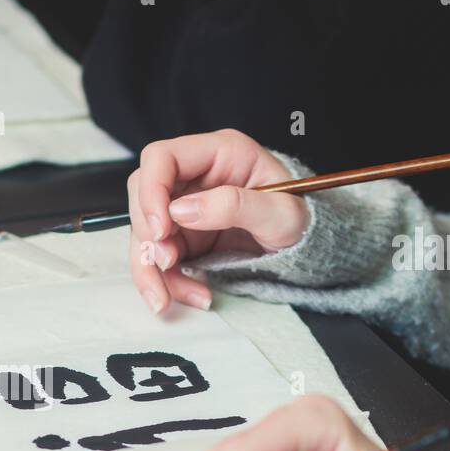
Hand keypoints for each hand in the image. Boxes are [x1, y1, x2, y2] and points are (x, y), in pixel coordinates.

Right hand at [127, 129, 308, 313]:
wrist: (308, 247)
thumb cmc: (302, 220)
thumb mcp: (281, 212)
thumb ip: (234, 205)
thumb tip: (181, 211)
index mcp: (219, 154)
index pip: (161, 158)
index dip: (150, 191)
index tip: (160, 229)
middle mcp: (194, 178)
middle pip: (141, 197)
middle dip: (147, 235)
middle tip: (167, 262)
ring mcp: (185, 209)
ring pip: (143, 234)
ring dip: (150, 269)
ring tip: (170, 296)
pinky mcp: (183, 238)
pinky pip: (157, 260)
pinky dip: (166, 283)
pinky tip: (194, 295)